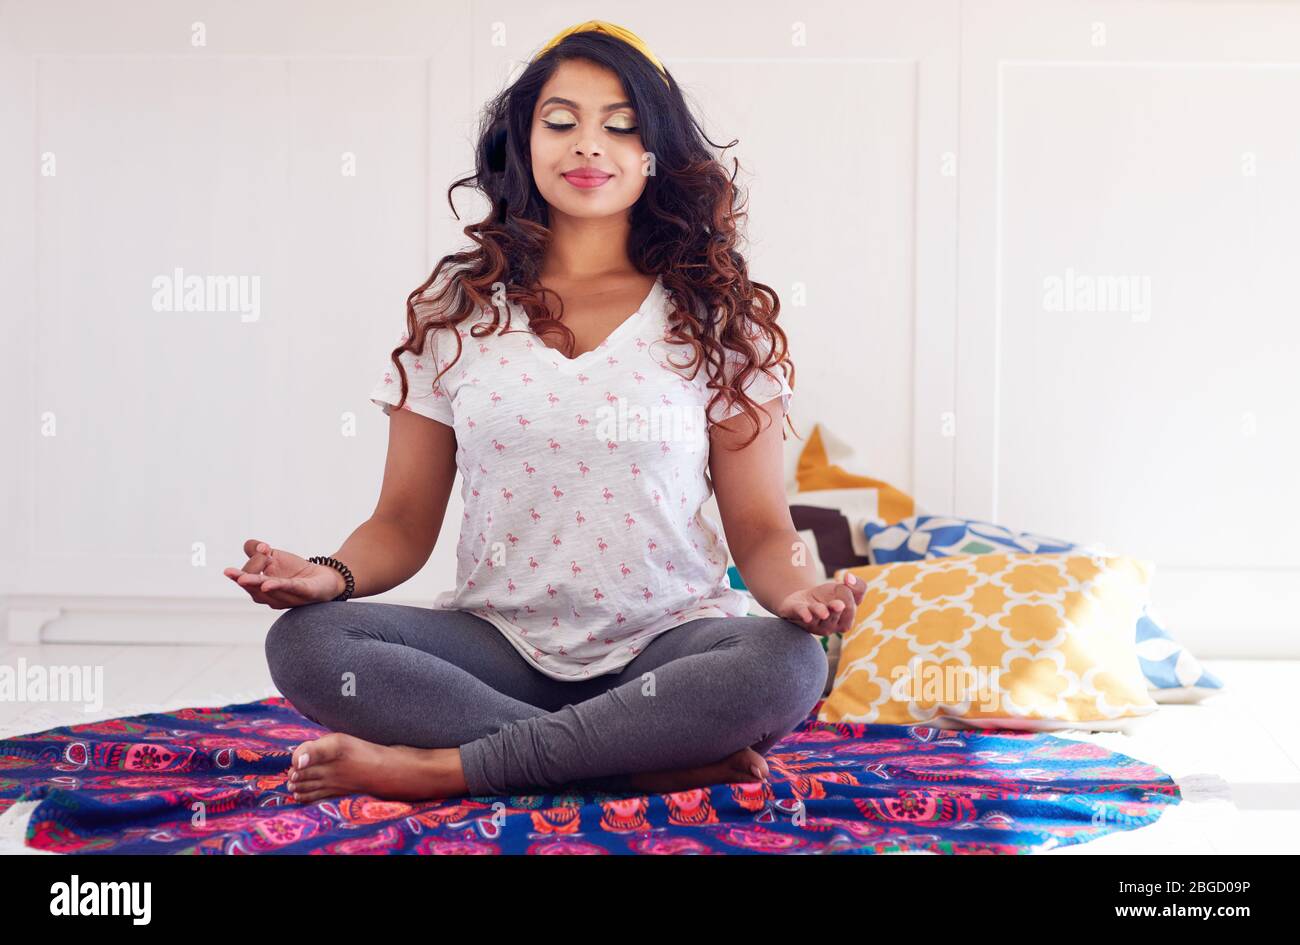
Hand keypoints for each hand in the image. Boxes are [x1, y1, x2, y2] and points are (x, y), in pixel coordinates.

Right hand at [223, 539, 344, 609]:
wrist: (324, 577)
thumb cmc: (294, 570)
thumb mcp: (273, 555)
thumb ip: (257, 549)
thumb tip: (259, 547)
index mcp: (260, 586)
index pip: (249, 572)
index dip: (253, 559)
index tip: (265, 547)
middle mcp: (270, 595)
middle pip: (253, 587)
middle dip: (242, 579)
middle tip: (228, 572)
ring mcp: (286, 596)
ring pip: (268, 591)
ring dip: (256, 583)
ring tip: (243, 579)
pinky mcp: (304, 593)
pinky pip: (290, 589)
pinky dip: (278, 587)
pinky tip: (267, 584)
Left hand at [775, 571, 865, 635]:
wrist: (803, 600)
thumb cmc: (828, 599)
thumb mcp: (845, 590)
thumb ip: (858, 586)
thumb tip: (849, 577)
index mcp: (843, 621)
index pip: (849, 610)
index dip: (850, 597)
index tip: (846, 582)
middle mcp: (828, 626)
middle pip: (835, 615)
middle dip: (836, 608)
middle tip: (838, 601)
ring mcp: (812, 622)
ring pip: (817, 617)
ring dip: (820, 612)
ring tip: (824, 612)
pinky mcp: (796, 614)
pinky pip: (801, 615)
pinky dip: (804, 614)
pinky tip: (807, 616)